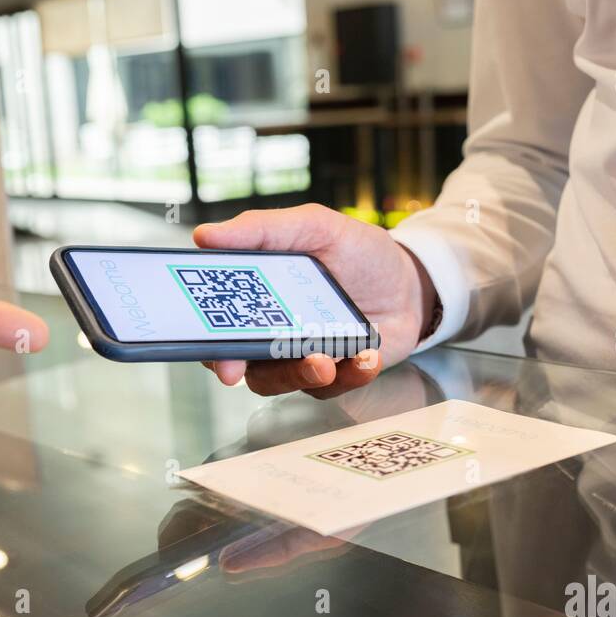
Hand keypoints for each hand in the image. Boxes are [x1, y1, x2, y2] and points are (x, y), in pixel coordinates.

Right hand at [193, 204, 435, 397]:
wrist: (410, 283)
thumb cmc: (358, 253)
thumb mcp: (315, 227)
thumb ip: (263, 230)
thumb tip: (206, 235)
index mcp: (255, 294)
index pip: (215, 321)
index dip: (205, 339)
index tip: (215, 353)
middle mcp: (269, 330)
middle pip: (238, 361)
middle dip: (245, 367)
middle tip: (250, 367)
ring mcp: (299, 355)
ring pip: (279, 382)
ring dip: (298, 375)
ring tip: (325, 361)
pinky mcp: (333, 375)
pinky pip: (329, 389)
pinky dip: (349, 376)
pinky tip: (367, 357)